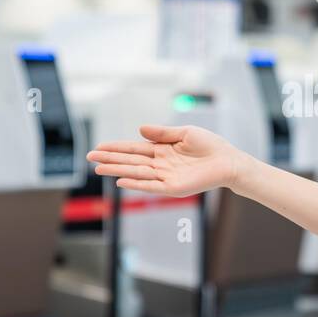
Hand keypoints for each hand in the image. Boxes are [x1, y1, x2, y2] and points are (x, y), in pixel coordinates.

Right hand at [86, 124, 246, 196]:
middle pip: (130, 161)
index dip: (116, 148)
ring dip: (117, 170)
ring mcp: (165, 176)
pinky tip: (121, 180)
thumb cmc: (210, 145)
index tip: (99, 147)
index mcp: (162, 150)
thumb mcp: (184, 132)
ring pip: (136, 173)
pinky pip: (151, 186)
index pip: (134, 148)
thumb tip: (139, 128)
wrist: (228, 160)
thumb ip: (162, 132)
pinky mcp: (173, 188)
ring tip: (99, 169)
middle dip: (110, 159)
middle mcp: (160, 164)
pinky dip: (136, 184)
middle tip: (89, 158)